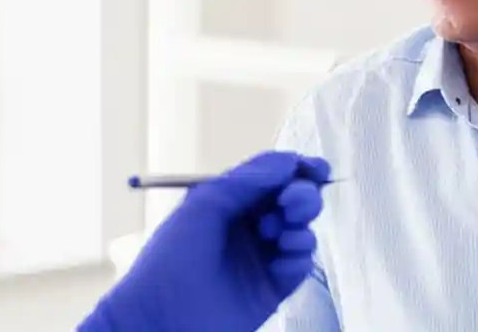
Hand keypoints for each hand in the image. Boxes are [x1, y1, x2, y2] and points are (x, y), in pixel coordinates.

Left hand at [81, 151, 329, 331]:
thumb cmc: (171, 256)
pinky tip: (281, 259)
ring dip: (299, 227)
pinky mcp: (272, 289)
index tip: (316, 167)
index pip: (271, 178)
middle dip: (302, 196)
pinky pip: (300, 265)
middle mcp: (249, 227)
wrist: (161, 317)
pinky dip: (298, 256)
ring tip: (276, 235)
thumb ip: (246, 180)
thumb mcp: (202, 205)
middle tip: (291, 203)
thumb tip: (289, 161)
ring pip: (301, 232)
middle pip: (293, 202)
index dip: (296, 169)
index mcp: (229, 202)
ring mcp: (262, 258)